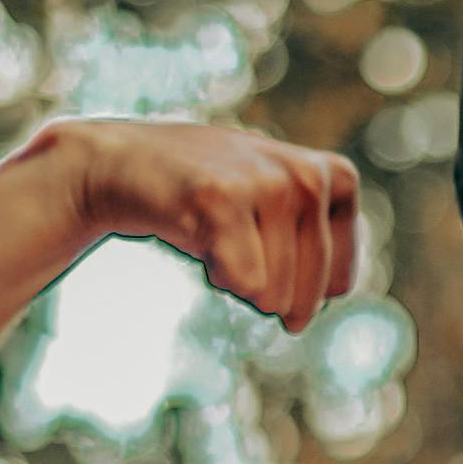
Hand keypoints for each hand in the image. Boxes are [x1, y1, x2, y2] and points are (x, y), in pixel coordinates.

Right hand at [54, 119, 361, 336]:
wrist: (122, 163)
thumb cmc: (205, 198)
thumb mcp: (275, 204)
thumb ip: (314, 238)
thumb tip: (329, 300)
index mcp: (334, 177)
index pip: (339, 284)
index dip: (295, 285)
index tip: (262, 244)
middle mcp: (308, 175)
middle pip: (309, 296)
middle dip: (265, 288)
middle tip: (232, 239)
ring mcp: (268, 182)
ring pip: (275, 296)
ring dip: (235, 277)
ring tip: (214, 231)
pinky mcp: (224, 198)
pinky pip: (245, 284)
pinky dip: (217, 275)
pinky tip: (198, 235)